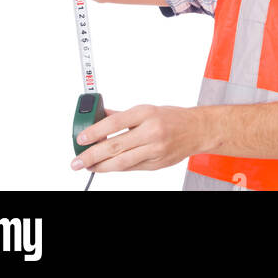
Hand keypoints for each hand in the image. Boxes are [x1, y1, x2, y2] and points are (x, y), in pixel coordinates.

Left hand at [71, 105, 210, 172]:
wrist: (199, 130)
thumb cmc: (173, 118)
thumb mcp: (147, 110)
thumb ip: (122, 116)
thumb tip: (98, 117)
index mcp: (146, 113)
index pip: (114, 123)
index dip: (94, 132)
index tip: (80, 139)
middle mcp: (151, 131)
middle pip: (114, 147)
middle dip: (91, 155)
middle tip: (77, 161)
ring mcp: (155, 149)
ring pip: (121, 162)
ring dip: (101, 166)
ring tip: (89, 166)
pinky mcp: (157, 163)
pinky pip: (131, 168)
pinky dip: (117, 168)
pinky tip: (107, 166)